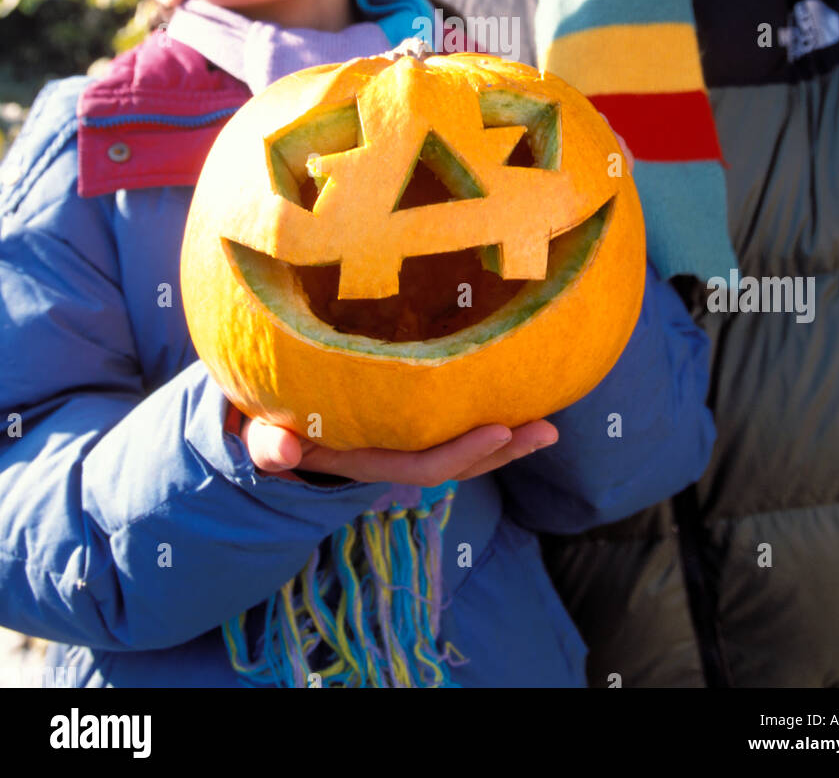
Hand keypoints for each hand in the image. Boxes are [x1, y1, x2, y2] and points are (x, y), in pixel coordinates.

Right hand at [240, 415, 558, 486]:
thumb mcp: (262, 432)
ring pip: (464, 452)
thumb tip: (277, 450)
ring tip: (549, 425)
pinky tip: (519, 400)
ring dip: (508, 442)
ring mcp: (405, 446)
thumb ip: (267, 443)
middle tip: (547, 429)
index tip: (501, 430)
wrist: (273, 429)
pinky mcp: (413, 428)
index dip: (463, 452)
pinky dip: (489, 423)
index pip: (423, 464)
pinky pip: (455, 430)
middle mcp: (393, 458)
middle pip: (456, 464)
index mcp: (366, 459)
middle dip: (502, 451)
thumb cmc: (271, 419)